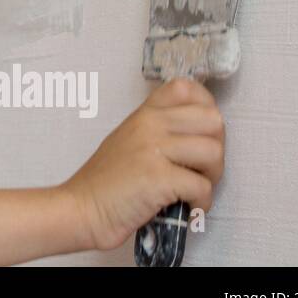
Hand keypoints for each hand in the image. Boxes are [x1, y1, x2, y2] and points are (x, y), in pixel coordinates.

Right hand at [61, 77, 224, 251]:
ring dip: (212, 177)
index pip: (186, 88)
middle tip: (201, 168)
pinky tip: (187, 207)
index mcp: (143, 114)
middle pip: (212, 120)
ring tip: (193, 189)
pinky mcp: (158, 178)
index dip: (206, 108)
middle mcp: (149, 125)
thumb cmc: (106, 182)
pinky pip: (203, 186)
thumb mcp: (128, 140)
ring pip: (213, 152)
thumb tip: (198, 135)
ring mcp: (153, 149)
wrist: (82, 209)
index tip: (201, 134)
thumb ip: (157, 130)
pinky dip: (201, 202)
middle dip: (216, 148)